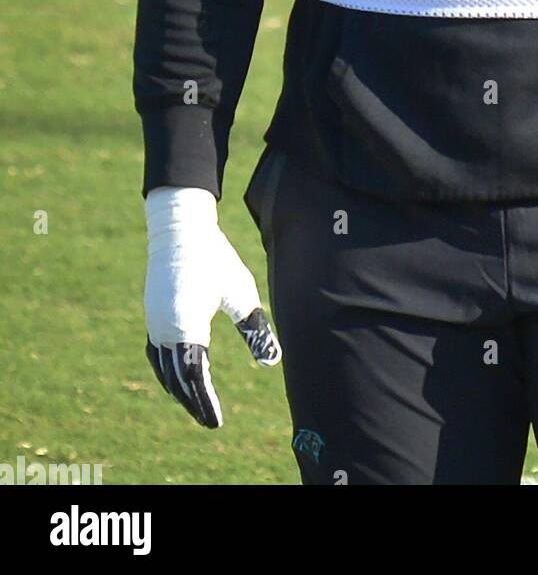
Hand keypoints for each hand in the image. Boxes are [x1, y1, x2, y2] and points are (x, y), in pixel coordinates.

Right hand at [144, 186, 281, 427]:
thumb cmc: (215, 258)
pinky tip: (177, 375)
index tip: (216, 422)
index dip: (205, 401)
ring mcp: (155, 322)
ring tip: (196, 404)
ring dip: (179, 389)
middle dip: (192, 402)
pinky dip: (167, 370)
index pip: (194, 376)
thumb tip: (272, 362)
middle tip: (209, 422)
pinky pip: (157, 353)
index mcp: (187, 326)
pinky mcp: (153, 314)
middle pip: (176, 378)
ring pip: (164, 368)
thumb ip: (255, 328)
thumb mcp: (240, 292)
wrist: (180, 229)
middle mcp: (165, 329)